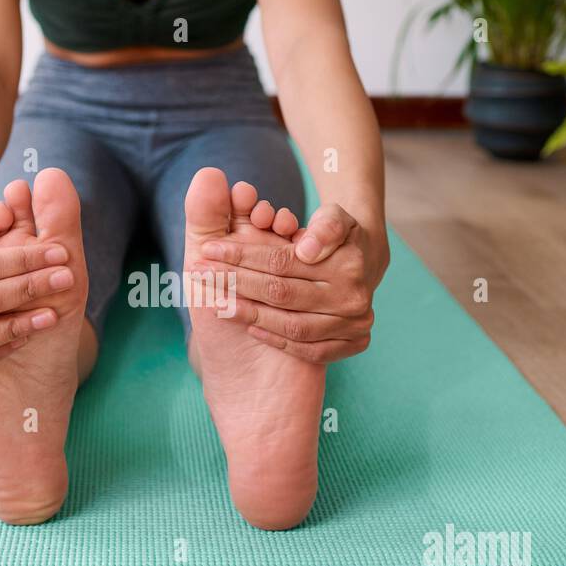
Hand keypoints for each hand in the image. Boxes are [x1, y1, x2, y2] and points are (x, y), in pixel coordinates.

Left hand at [197, 203, 388, 363]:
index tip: (208, 249)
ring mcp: (356, 323)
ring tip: (216, 301)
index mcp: (348, 261)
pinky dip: (276, 338)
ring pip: (292, 324)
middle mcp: (354, 296)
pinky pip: (308, 348)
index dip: (241, 254)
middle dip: (235, 281)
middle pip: (281, 293)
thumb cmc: (336, 236)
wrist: (365, 265)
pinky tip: (248, 325)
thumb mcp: (333, 217)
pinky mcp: (354, 344)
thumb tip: (305, 249)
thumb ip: (323, 225)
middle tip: (200, 274)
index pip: (281, 261)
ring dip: (248, 313)